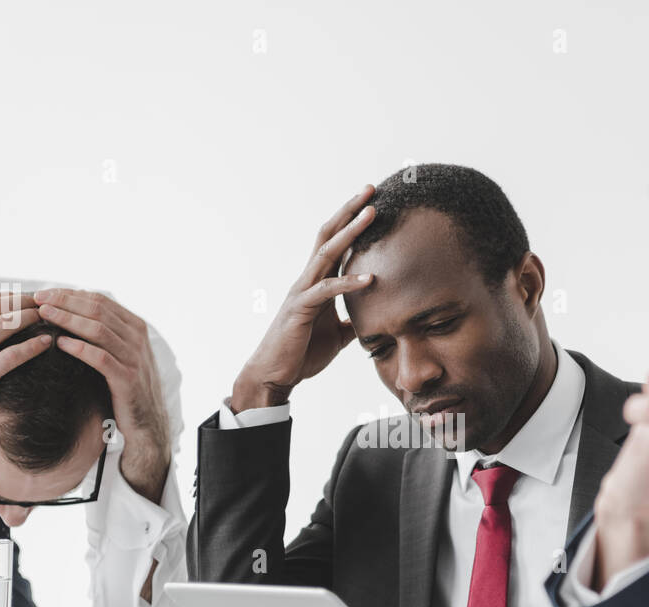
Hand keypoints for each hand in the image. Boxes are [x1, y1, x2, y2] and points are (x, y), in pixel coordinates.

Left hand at [33, 290, 171, 503]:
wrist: (147, 422)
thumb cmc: (126, 387)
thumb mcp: (119, 354)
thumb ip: (104, 333)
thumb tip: (70, 310)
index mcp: (136, 327)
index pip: (100, 300)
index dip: (70, 294)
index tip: (44, 293)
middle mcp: (138, 338)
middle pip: (97, 309)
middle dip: (65, 301)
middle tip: (39, 299)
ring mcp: (135, 358)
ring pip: (98, 329)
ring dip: (68, 319)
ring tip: (45, 315)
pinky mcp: (127, 379)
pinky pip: (100, 357)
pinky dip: (79, 348)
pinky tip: (60, 343)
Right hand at [229, 186, 377, 411]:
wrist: (274, 375)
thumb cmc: (302, 354)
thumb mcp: (337, 335)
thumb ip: (352, 320)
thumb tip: (373, 318)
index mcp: (317, 282)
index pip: (335, 244)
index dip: (352, 222)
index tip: (372, 201)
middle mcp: (307, 280)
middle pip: (329, 235)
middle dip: (349, 211)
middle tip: (370, 189)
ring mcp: (302, 291)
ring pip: (326, 253)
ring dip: (350, 232)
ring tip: (372, 214)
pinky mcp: (300, 309)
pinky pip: (327, 291)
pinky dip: (349, 283)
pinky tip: (370, 278)